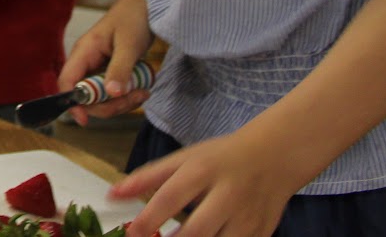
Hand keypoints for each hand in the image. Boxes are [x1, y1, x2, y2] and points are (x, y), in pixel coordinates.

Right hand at [61, 0, 153, 125]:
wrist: (146, 5)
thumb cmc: (134, 18)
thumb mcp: (129, 44)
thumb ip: (120, 69)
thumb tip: (111, 95)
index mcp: (83, 52)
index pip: (67, 82)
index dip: (72, 102)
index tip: (85, 120)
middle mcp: (87, 62)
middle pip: (87, 97)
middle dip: (111, 104)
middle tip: (137, 97)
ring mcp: (99, 68)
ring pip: (102, 98)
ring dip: (123, 101)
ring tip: (145, 90)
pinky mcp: (111, 71)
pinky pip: (114, 92)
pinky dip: (129, 95)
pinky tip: (144, 85)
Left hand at [110, 127, 297, 236]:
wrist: (273, 156)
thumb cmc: (219, 158)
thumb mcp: (183, 159)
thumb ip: (147, 178)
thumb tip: (112, 195)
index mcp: (202, 171)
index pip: (170, 198)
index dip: (148, 219)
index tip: (130, 234)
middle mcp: (227, 195)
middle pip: (197, 231)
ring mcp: (248, 218)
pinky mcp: (261, 233)